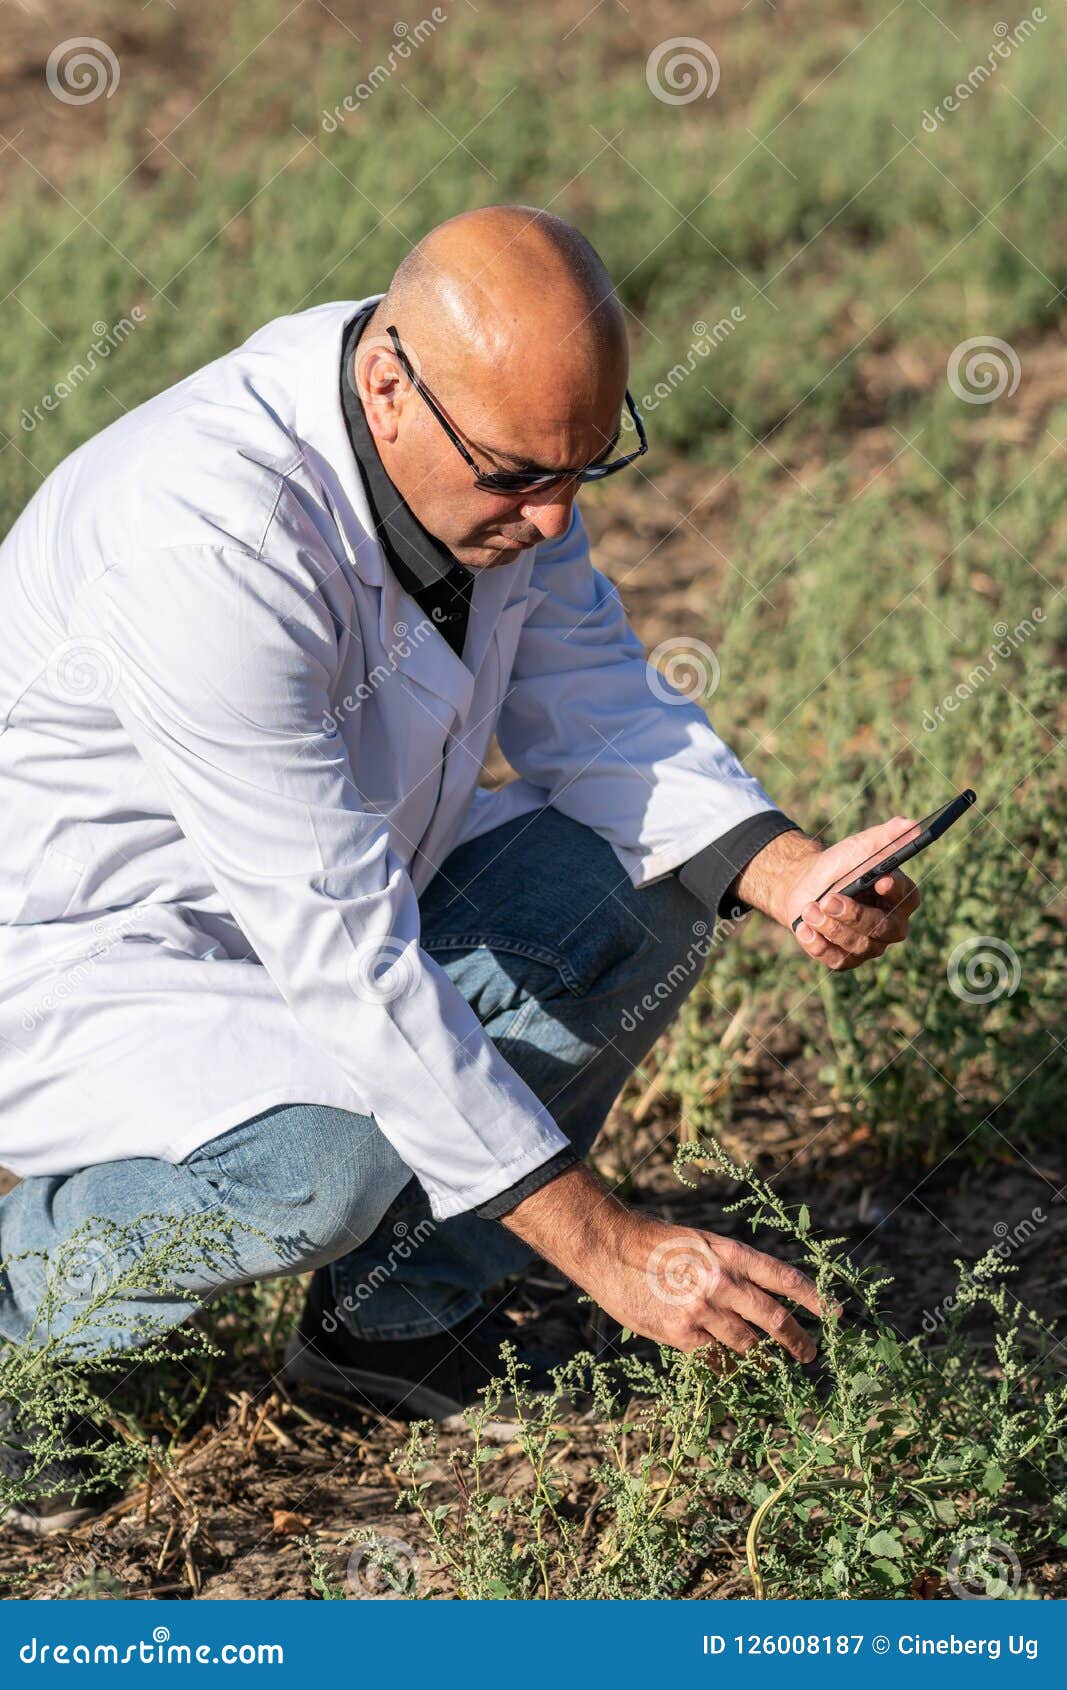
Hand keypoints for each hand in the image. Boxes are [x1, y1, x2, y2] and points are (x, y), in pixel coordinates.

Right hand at [503, 1165, 826, 1359]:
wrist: (611, 1249)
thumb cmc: (656, 1244)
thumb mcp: (702, 1243)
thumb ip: (731, 1269)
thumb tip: (761, 1299)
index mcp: (730, 1252)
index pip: (784, 1277)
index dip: (814, 1297)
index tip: (836, 1314)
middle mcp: (723, 1281)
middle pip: (775, 1319)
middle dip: (797, 1341)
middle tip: (809, 1354)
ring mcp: (703, 1309)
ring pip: (748, 1345)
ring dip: (759, 1357)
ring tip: (764, 1362)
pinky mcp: (682, 1333)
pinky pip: (717, 1359)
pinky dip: (727, 1365)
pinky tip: (730, 1367)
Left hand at [732, 821, 920, 972]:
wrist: (805, 887)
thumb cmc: (839, 867)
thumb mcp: (857, 848)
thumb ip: (884, 838)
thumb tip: (911, 824)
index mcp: (900, 896)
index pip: (907, 896)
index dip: (896, 890)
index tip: (881, 879)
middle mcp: (891, 925)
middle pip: (883, 929)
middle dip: (854, 915)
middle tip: (828, 899)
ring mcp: (870, 946)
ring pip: (858, 946)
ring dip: (830, 927)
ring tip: (809, 908)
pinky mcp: (847, 960)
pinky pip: (837, 960)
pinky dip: (818, 945)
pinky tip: (804, 929)